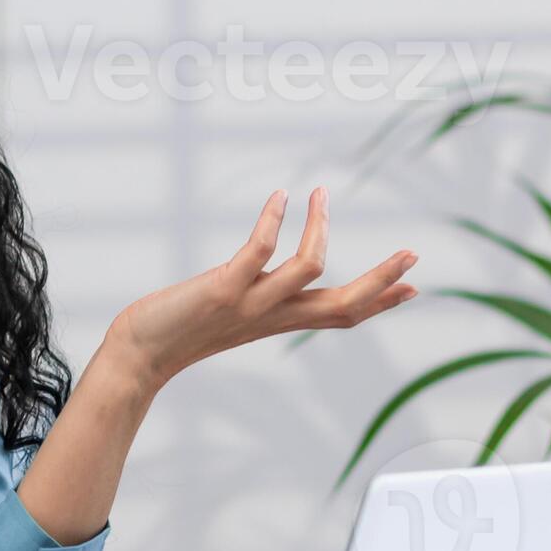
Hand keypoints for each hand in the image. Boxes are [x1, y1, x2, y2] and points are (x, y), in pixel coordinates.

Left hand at [105, 189, 416, 395]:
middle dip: (382, 279)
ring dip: (322, 228)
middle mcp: (271, 316)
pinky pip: (259, 250)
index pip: (341, 314)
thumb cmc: (176, 331)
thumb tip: (262, 278)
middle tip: (413, 253)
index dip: (379, 302)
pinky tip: (280, 197)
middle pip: (344, 303)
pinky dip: (274, 219)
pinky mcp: (223, 290)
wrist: (137, 356)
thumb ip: (253, 298)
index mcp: (278, 321)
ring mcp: (250, 304)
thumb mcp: (229, 315)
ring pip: (311, 269)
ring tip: (322, 194)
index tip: (413, 287)